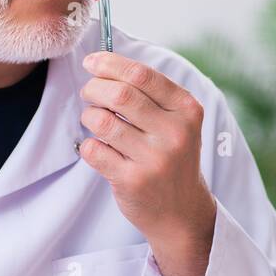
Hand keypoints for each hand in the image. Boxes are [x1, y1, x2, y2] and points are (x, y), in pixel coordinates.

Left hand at [78, 51, 215, 275]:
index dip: (110, 64)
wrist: (181, 212)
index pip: (142, 75)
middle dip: (94, 88)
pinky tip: (99, 149)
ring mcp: (154, 159)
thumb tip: (104, 62)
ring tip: (93, 121)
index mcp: (187, 111)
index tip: (91, 62)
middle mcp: (175, 133)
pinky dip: (89, 145)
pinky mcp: (132, 181)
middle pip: (120, 95)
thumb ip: (151, 94)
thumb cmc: (172, 158)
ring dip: (89, 116)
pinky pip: (93, 150)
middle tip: (88, 92)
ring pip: (102, 122)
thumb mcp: (178, 123)